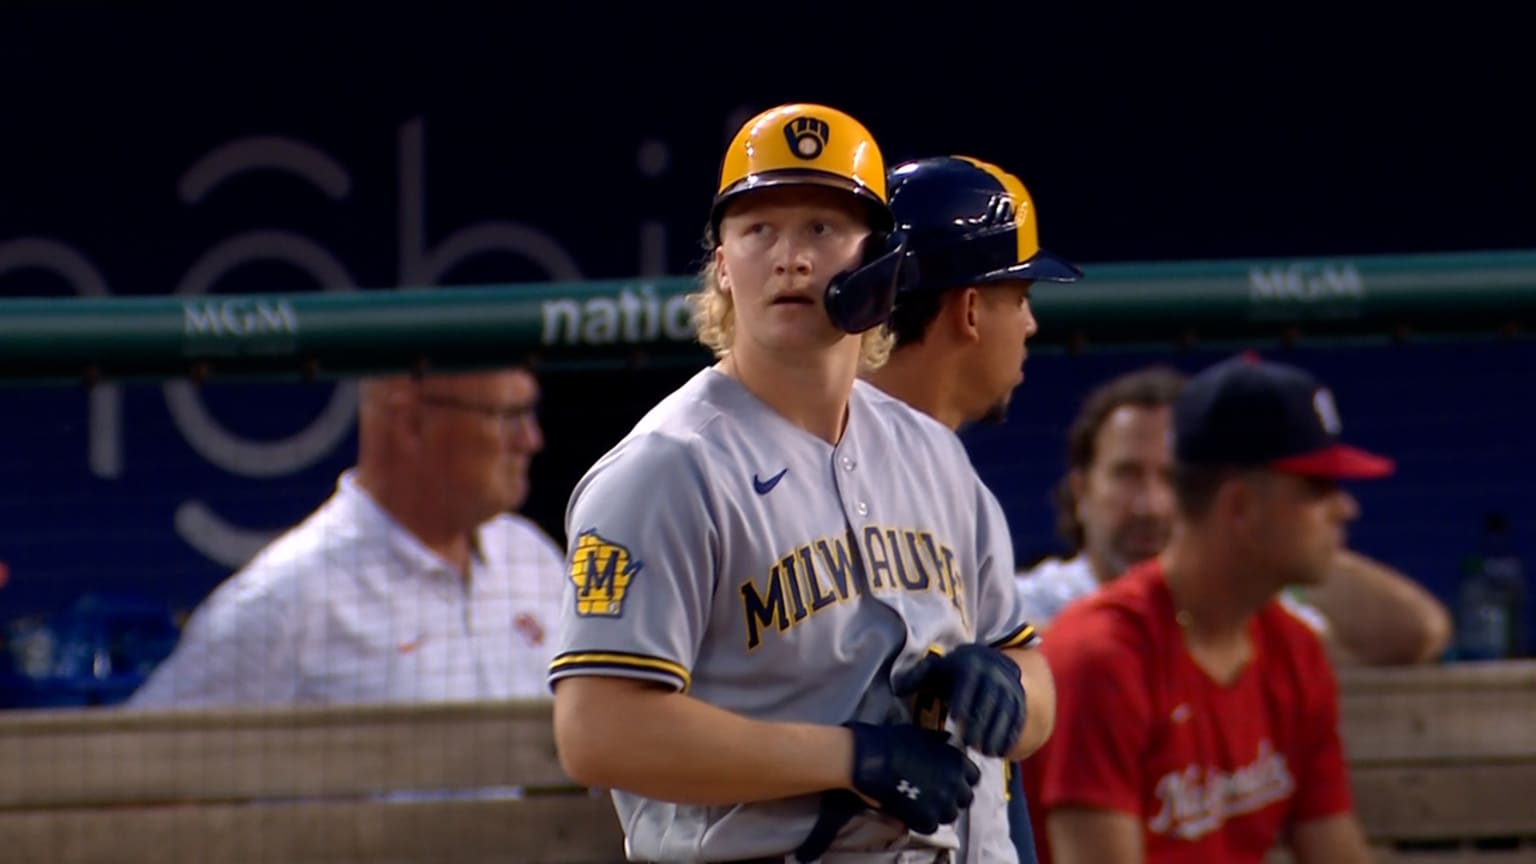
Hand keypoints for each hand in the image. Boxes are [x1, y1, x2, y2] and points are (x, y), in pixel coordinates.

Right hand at [793, 722, 979, 861]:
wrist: (870, 760)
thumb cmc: (892, 742)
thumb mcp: (921, 733)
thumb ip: (939, 740)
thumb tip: (949, 739)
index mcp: (957, 761)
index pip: (974, 776)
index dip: (961, 778)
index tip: (950, 779)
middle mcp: (955, 783)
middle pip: (965, 798)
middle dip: (953, 796)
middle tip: (936, 792)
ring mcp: (942, 803)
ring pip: (950, 814)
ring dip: (939, 810)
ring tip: (923, 803)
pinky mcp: (926, 819)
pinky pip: (932, 826)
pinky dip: (923, 821)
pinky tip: (912, 811)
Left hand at [895, 644, 1026, 756]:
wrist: (990, 661)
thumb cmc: (954, 671)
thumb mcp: (935, 669)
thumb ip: (916, 678)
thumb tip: (897, 690)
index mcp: (971, 666)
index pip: (968, 684)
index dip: (963, 701)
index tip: (955, 720)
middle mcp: (994, 676)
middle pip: (989, 702)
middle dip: (980, 723)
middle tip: (968, 743)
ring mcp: (1010, 689)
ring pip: (1006, 713)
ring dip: (996, 733)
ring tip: (983, 751)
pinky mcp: (1019, 702)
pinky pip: (1018, 720)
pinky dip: (1010, 736)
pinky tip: (998, 752)